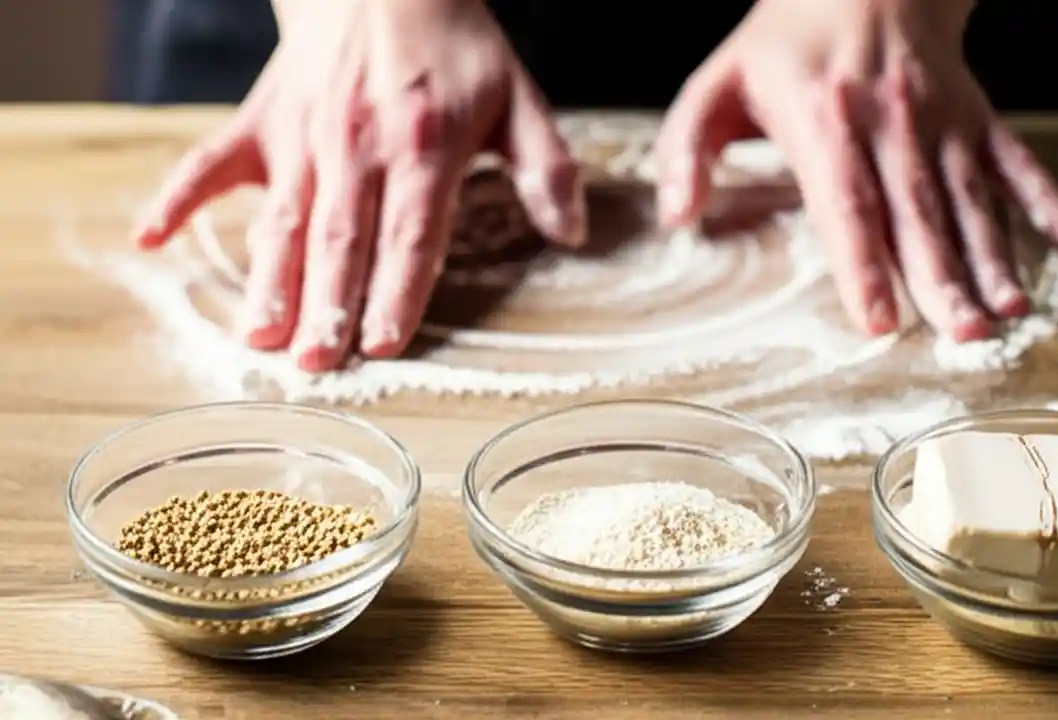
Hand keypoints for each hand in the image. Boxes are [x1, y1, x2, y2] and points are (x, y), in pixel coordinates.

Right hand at [133, 0, 582, 371]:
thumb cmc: (453, 47)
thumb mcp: (518, 98)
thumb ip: (547, 167)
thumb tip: (574, 234)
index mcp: (425, 147)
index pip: (411, 234)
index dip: (398, 291)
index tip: (385, 345)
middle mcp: (358, 147)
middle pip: (341, 239)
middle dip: (327, 306)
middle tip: (315, 364)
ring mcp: (302, 135)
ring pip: (282, 218)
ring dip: (268, 279)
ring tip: (258, 336)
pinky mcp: (260, 121)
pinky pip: (209, 161)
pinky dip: (178, 197)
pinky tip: (152, 238)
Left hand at [656, 0, 1057, 341]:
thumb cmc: (783, 43)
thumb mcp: (717, 82)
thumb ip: (686, 147)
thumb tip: (679, 215)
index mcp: (823, 120)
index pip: (846, 203)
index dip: (864, 264)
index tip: (879, 320)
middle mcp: (889, 123)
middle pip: (918, 211)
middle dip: (942, 276)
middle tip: (964, 334)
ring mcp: (941, 120)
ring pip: (971, 197)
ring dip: (994, 256)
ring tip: (1010, 311)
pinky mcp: (977, 115)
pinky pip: (1017, 161)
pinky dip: (1050, 200)